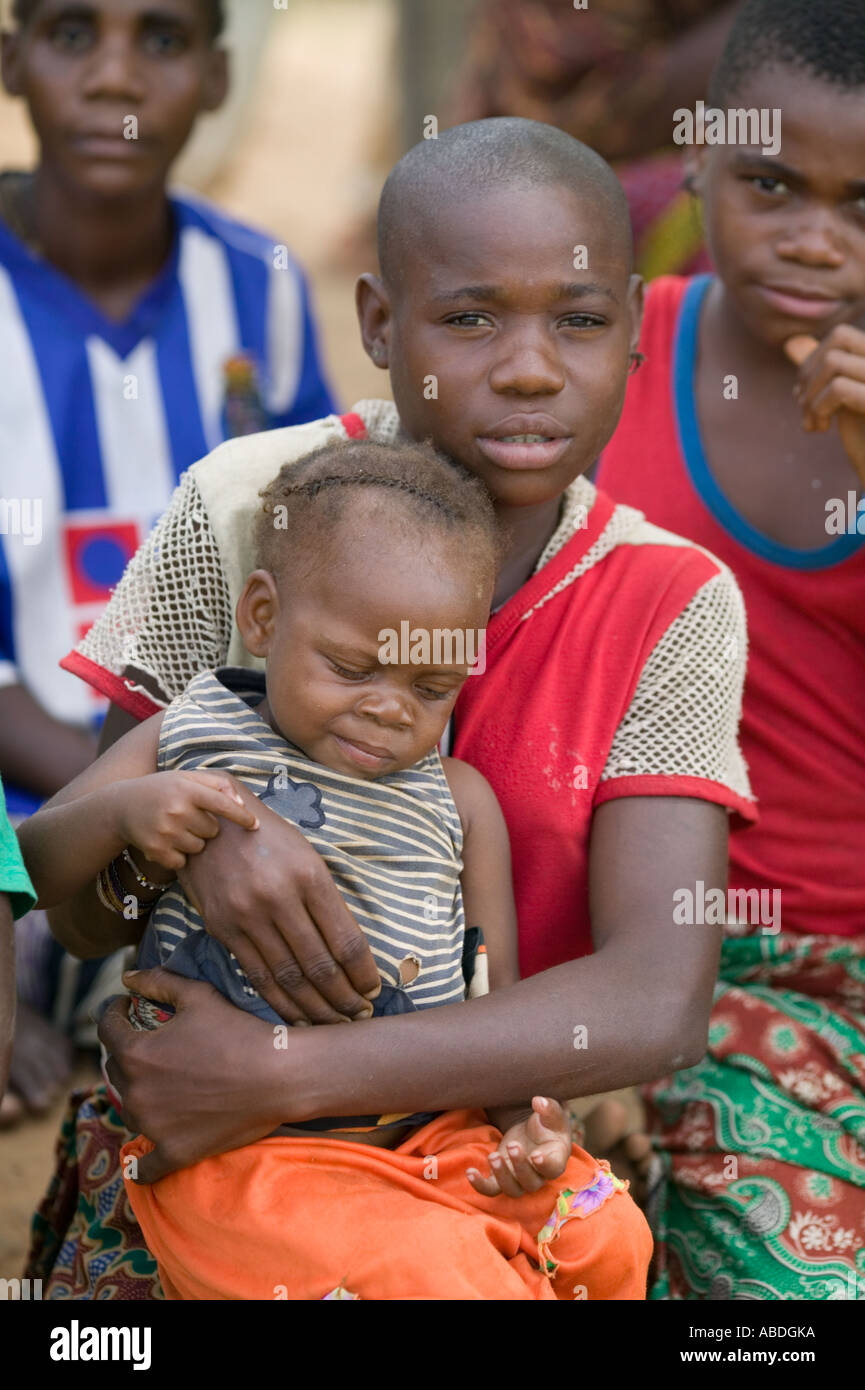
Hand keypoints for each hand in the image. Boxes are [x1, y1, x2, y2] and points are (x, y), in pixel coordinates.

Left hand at [99, 968, 294, 1182]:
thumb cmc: (238, 1032)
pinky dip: (143, 1163)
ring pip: (128, 1111)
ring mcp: (153, 1127)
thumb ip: (158, 982)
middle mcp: (135, 1092)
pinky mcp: (174, 1153)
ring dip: (137, 1096)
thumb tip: (127, 975)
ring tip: (157, 1086)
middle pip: (114, 1070)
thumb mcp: (198, 995)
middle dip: (126, 1052)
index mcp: (136, 1053)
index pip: (107, 1029)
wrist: (278, 1076)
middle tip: (148, 1045)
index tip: (124, 1008)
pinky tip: (143, 1158)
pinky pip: (145, 1167)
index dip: (113, 1013)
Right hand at [114, 770, 258, 870]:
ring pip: (198, 847)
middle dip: (205, 826)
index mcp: (186, 789)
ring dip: (192, 841)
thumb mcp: (186, 778)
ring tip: (174, 827)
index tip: (255, 825)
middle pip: (212, 830)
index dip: (242, 816)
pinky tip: (165, 840)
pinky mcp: (156, 850)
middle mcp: (176, 810)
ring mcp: (165, 831)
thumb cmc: (162, 790)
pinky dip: (178, 855)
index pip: (222, 804)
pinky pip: (182, 862)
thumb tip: (242, 805)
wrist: (121, 806)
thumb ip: (217, 785)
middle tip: (186, 816)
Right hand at [177, 796, 380, 1025]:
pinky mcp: (222, 929)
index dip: (364, 973)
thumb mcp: (308, 857)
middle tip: (360, 1017)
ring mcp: (247, 915)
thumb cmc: (270, 839)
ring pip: (289, 977)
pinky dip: (280, 1002)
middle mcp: (279, 897)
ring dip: (316, 1008)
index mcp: (310, 876)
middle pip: (320, 964)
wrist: (209, 822)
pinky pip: (257, 976)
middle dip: (345, 998)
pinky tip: (297, 1017)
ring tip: (334, 1024)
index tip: (374, 990)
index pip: (346, 939)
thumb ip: (326, 903)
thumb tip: (350, 955)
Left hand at [467, 1096, 572, 1196]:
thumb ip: (548, 1108)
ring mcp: (519, 1179)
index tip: (536, 1155)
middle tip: (512, 1145)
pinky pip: (491, 1189)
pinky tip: (470, 1171)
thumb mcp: (552, 1113)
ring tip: (493, 1156)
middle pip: (530, 1182)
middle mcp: (538, 1175)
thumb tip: (538, 1101)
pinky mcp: (501, 1177)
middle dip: (520, 1166)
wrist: (536, 1131)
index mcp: (555, 1160)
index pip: (553, 1168)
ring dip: (502, 1175)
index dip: (545, 1165)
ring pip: (512, 1189)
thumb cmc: (548, 1124)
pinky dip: (480, 1184)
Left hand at [786, 329, 864, 486]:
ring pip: (834, 362)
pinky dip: (819, 408)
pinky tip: (821, 429)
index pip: (841, 335)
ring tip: (812, 424)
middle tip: (803, 406)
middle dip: (809, 371)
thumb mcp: (837, 398)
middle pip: (839, 337)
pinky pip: (839, 388)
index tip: (805, 394)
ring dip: (810, 395)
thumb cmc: (862, 435)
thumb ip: (818, 370)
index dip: (813, 360)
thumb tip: (791, 342)